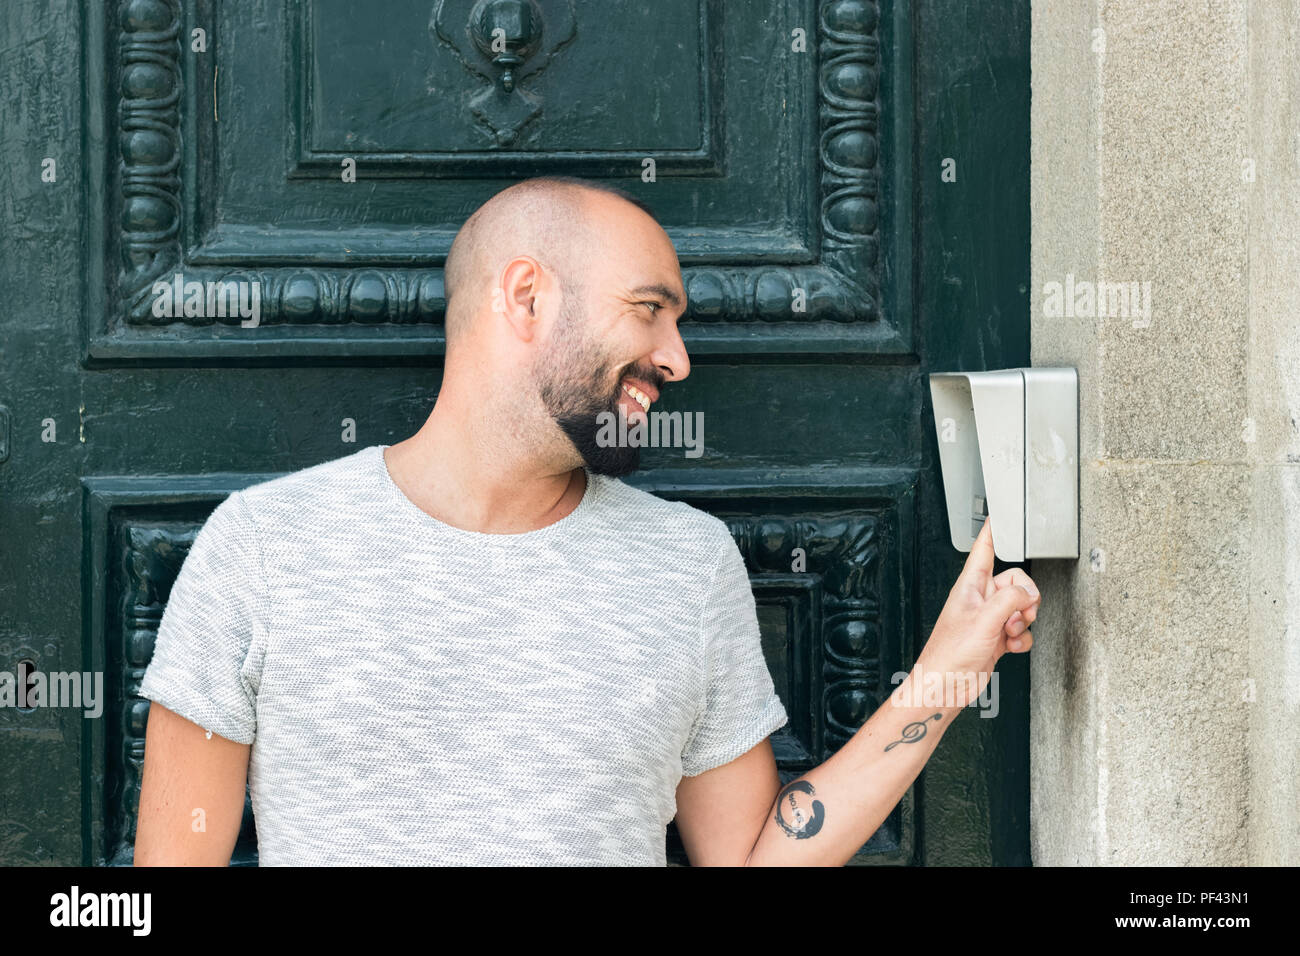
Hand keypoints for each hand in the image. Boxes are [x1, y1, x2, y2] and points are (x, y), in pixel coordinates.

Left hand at [917, 517, 1040, 680]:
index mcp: (970, 587)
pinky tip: (1011, 645)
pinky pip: (1022, 629)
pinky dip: (1022, 638)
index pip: (984, 550)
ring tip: (1009, 632)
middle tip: (1018, 613)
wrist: (946, 686)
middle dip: (1025, 598)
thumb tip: (1028, 595)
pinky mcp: (997, 637)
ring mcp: (989, 619)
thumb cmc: (949, 654)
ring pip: (1022, 607)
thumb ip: (1009, 601)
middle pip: (1016, 582)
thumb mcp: (984, 620)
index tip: (999, 516)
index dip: (992, 532)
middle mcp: (980, 600)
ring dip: (1024, 621)